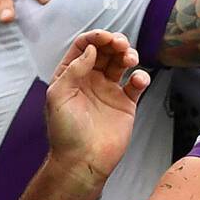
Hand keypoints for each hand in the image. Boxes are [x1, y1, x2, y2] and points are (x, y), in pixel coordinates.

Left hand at [45, 30, 149, 189]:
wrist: (83, 161)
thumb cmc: (65, 133)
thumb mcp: (58, 96)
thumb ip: (73, 70)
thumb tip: (90, 50)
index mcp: (71, 76)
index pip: (84, 47)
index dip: (95, 38)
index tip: (105, 38)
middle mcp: (90, 80)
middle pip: (105, 51)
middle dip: (114, 42)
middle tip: (120, 45)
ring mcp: (108, 91)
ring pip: (121, 62)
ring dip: (128, 54)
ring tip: (130, 59)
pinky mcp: (125, 104)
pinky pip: (136, 84)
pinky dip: (141, 77)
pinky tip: (138, 80)